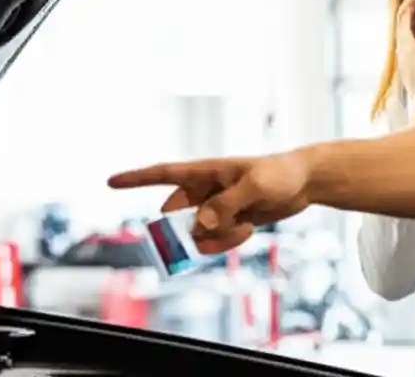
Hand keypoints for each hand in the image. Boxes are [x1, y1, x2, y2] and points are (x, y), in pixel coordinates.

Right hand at [106, 152, 310, 253]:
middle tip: (214, 227)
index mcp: (205, 172)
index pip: (164, 174)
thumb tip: (199, 223)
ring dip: (214, 238)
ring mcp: (214, 209)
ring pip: (196, 235)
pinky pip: (213, 242)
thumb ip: (226, 204)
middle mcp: (204, 191)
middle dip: (186, 231)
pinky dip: (226, 242)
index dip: (136, 178)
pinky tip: (247, 230)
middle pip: (176, 217)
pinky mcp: (227, 223)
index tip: (111, 181)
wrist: (303, 183)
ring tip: (244, 224)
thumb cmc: (279, 174)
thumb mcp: (255, 186)